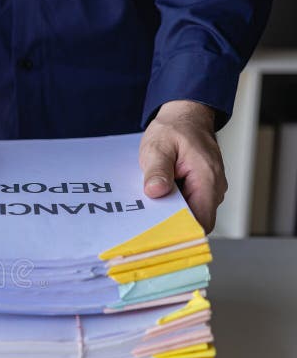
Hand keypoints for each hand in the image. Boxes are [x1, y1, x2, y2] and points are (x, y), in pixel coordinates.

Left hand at [140, 100, 226, 232]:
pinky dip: (169, 207)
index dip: (182, 234)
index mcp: (207, 179)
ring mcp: (208, 191)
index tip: (160, 239)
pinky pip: (185, 207)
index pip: (202, 222)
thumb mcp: (159, 146)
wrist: (186, 118)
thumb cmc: (175, 130)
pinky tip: (152, 203)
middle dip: (170, 228)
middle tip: (144, 229)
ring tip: (145, 214)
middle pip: (194, 223)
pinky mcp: (199, 191)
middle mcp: (213, 189)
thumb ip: (158, 170)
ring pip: (189, 216)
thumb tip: (156, 191)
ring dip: (168, 217)